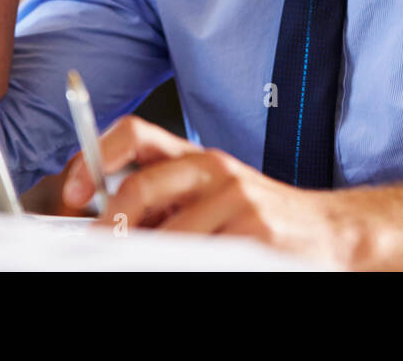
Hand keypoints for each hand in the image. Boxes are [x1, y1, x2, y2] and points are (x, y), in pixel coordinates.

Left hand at [61, 115, 354, 268]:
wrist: (331, 231)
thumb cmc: (260, 217)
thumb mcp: (211, 195)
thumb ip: (165, 198)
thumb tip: (100, 217)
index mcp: (196, 157)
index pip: (134, 134)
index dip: (93, 159)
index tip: (71, 194)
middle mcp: (215, 169)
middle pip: (141, 187)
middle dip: (109, 225)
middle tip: (97, 250)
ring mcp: (237, 200)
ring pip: (166, 235)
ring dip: (150, 258)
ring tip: (157, 263)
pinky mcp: (255, 233)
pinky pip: (201, 256)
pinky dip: (186, 267)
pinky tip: (193, 266)